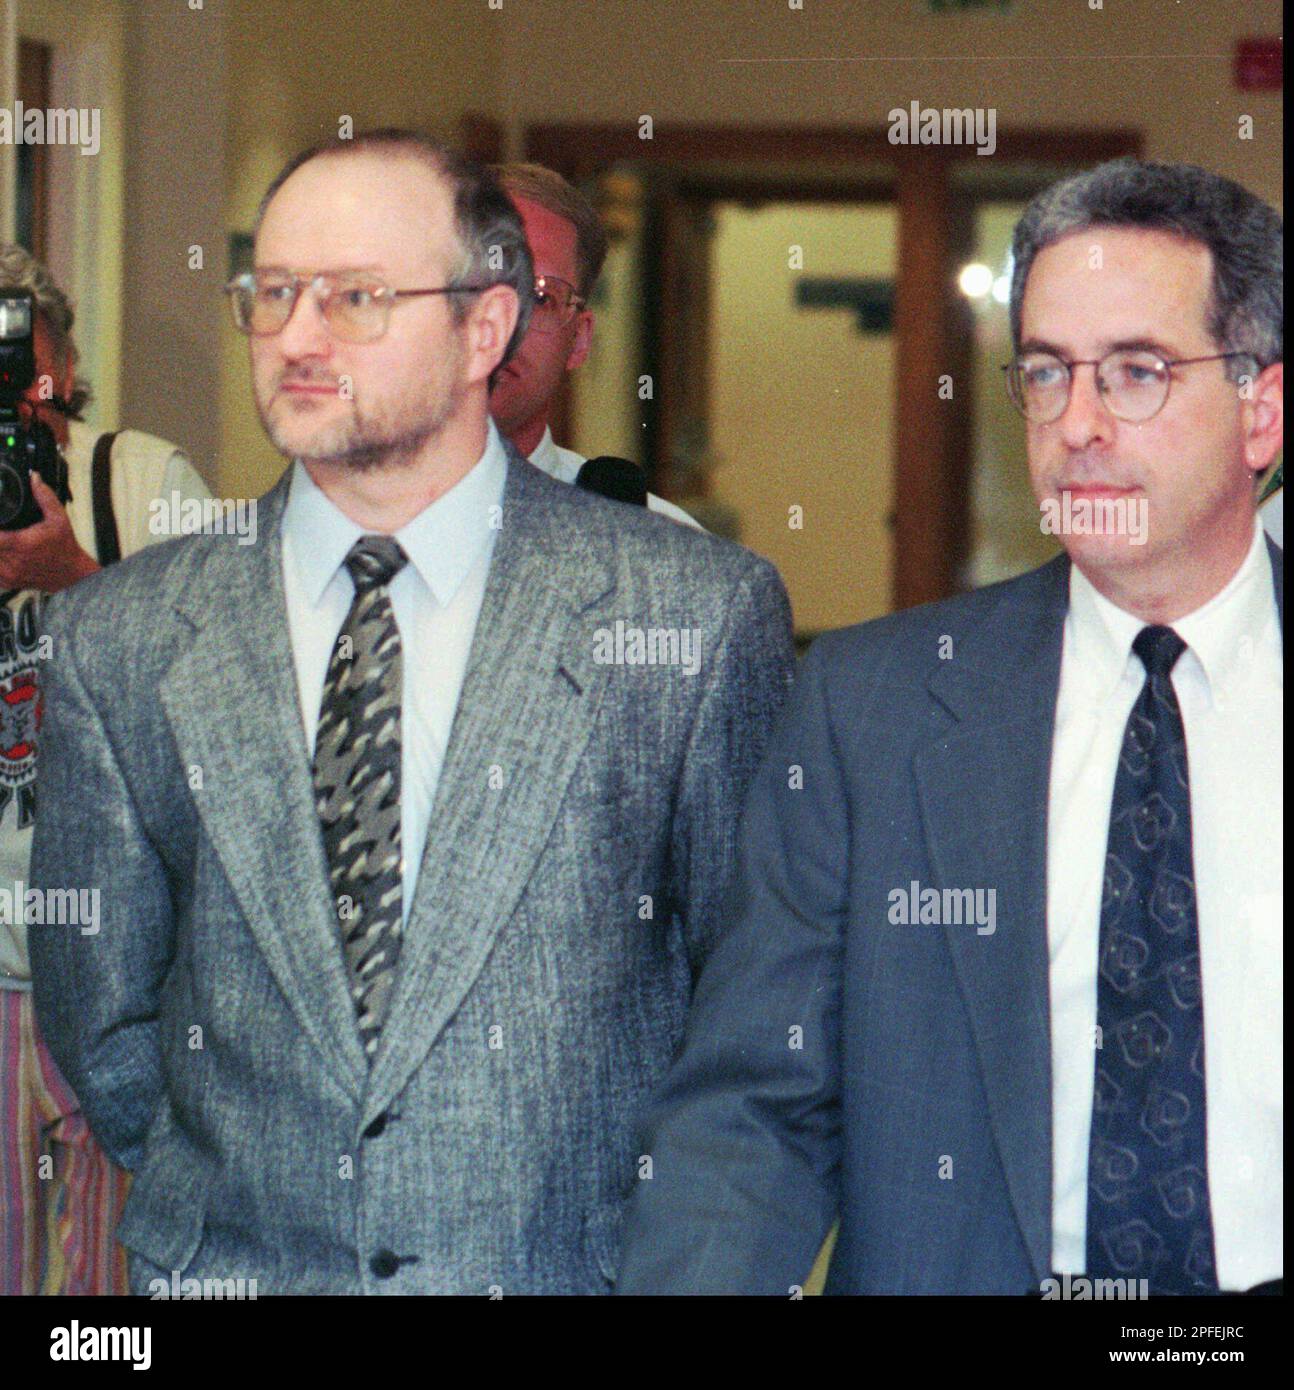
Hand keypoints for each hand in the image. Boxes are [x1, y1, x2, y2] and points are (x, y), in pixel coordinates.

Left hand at [0, 472, 100, 592]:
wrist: (73, 575)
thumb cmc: (65, 547)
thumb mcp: (59, 519)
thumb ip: (45, 497)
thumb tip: (33, 477)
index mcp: (21, 544)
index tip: (0, 522)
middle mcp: (12, 561)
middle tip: (2, 529)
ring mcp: (8, 574)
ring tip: (3, 538)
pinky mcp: (8, 581)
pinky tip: (4, 552)